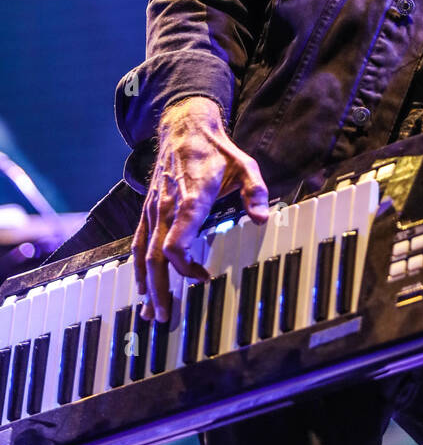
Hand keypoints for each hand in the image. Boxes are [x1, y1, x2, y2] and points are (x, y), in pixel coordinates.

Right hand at [132, 96, 268, 321]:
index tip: (204, 277)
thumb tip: (263, 218)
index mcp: (191, 198)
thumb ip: (255, 192)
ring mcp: (154, 209)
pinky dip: (137, 267)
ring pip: (142, 253)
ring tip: (148, 313)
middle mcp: (167, 207)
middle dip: (158, 289)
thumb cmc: (216, 150)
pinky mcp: (148, 209)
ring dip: (145, 284)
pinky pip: (138, 243)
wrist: (184, 127)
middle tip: (164, 317)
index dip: (185, 265)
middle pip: (155, 255)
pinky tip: (141, 286)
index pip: (176, 241)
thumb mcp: (245, 165)